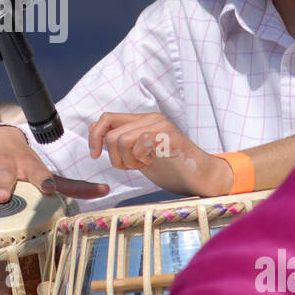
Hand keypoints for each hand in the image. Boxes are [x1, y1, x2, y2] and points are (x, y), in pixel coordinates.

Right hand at [0, 125, 109, 203]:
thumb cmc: (25, 163)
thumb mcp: (47, 170)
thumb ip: (74, 185)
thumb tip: (106, 191)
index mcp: (30, 167)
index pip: (39, 173)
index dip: (43, 179)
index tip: (47, 186)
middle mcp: (10, 165)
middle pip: (8, 176)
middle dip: (6, 186)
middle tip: (4, 198)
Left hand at [88, 112, 231, 196]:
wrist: (201, 176)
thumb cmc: (171, 166)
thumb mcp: (138, 154)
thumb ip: (119, 140)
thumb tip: (93, 129)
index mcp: (141, 121)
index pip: (106, 118)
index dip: (95, 137)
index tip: (95, 155)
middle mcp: (150, 119)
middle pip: (111, 134)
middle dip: (114, 158)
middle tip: (132, 166)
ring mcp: (161, 126)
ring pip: (122, 140)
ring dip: (128, 160)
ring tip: (143, 165)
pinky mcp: (171, 137)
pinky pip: (141, 142)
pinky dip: (141, 158)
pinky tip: (152, 162)